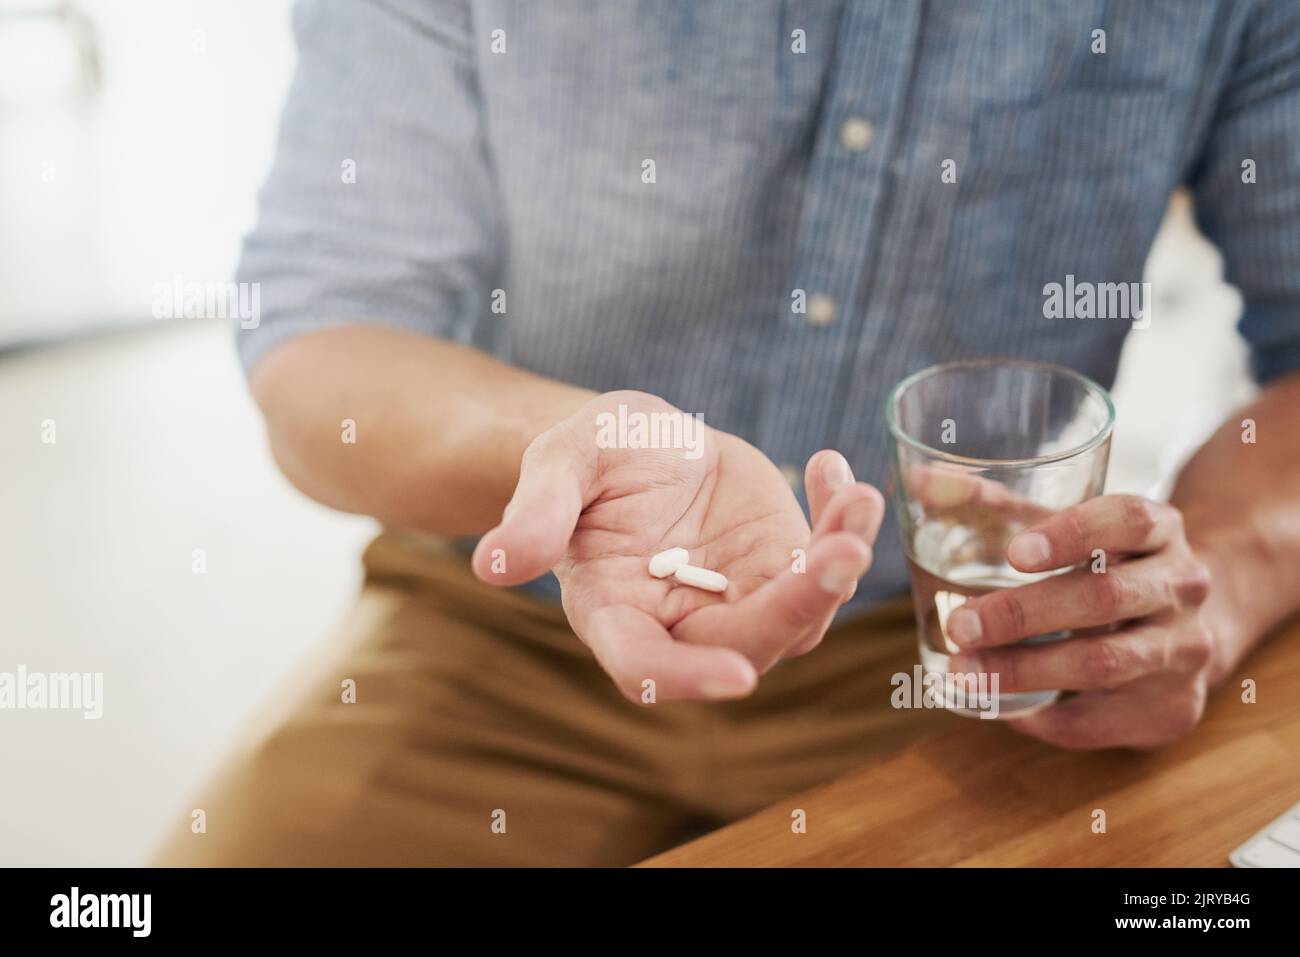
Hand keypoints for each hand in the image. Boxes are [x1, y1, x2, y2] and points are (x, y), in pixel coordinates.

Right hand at [471, 391, 883, 701]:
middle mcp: (682, 622)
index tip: (738, 675)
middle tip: (841, 552)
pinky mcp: (780, 564)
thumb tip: (490, 565)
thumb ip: (537, 512)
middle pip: (745, 641)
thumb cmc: (589, 456)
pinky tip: (833, 469)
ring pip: (801, 613)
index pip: (646, 665)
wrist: (638, 439)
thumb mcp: (560, 462)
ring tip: (857, 499)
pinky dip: (841, 522)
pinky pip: (824, 562)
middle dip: (798, 605)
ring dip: (837, 564)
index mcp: (614, 612)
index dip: (688, 677)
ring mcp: (739, 597)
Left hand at [945, 494, 1214, 748]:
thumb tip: (916, 480)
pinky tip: (1002, 708)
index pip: (1128, 520)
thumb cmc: (1099, 566)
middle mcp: (1182, 586)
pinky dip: (1046, 717)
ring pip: (1105, 662)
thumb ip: (992, 503)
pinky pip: (1103, 718)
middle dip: (1023, 615)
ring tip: (962, 671)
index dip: (1072, 534)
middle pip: (1106, 598)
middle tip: (958, 625)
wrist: (1180, 627)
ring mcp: (1185, 650)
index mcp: (1159, 529)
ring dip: (1024, 670)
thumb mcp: (1060, 527)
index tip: (1015, 552)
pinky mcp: (1174, 708)